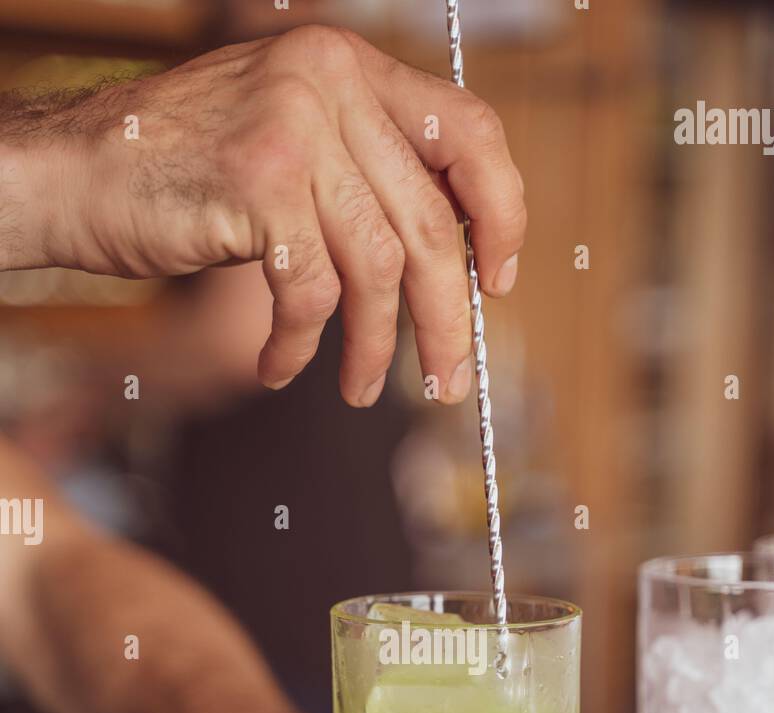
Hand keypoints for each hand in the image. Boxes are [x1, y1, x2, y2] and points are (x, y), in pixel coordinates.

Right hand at [5, 25, 525, 405]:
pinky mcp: (259, 182)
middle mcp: (331, 81)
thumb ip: (363, 175)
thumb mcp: (290, 145)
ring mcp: (295, 127)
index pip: (470, 133)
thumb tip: (450, 265)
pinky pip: (312, 291)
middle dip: (448, 317)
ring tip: (357, 390)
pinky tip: (281, 365)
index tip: (499, 281)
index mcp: (351, 65)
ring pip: (380, 267)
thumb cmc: (183, 172)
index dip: (501, 213)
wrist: (77, 171)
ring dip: (374, 347)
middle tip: (448, 380)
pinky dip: (302, 344)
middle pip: (433, 222)